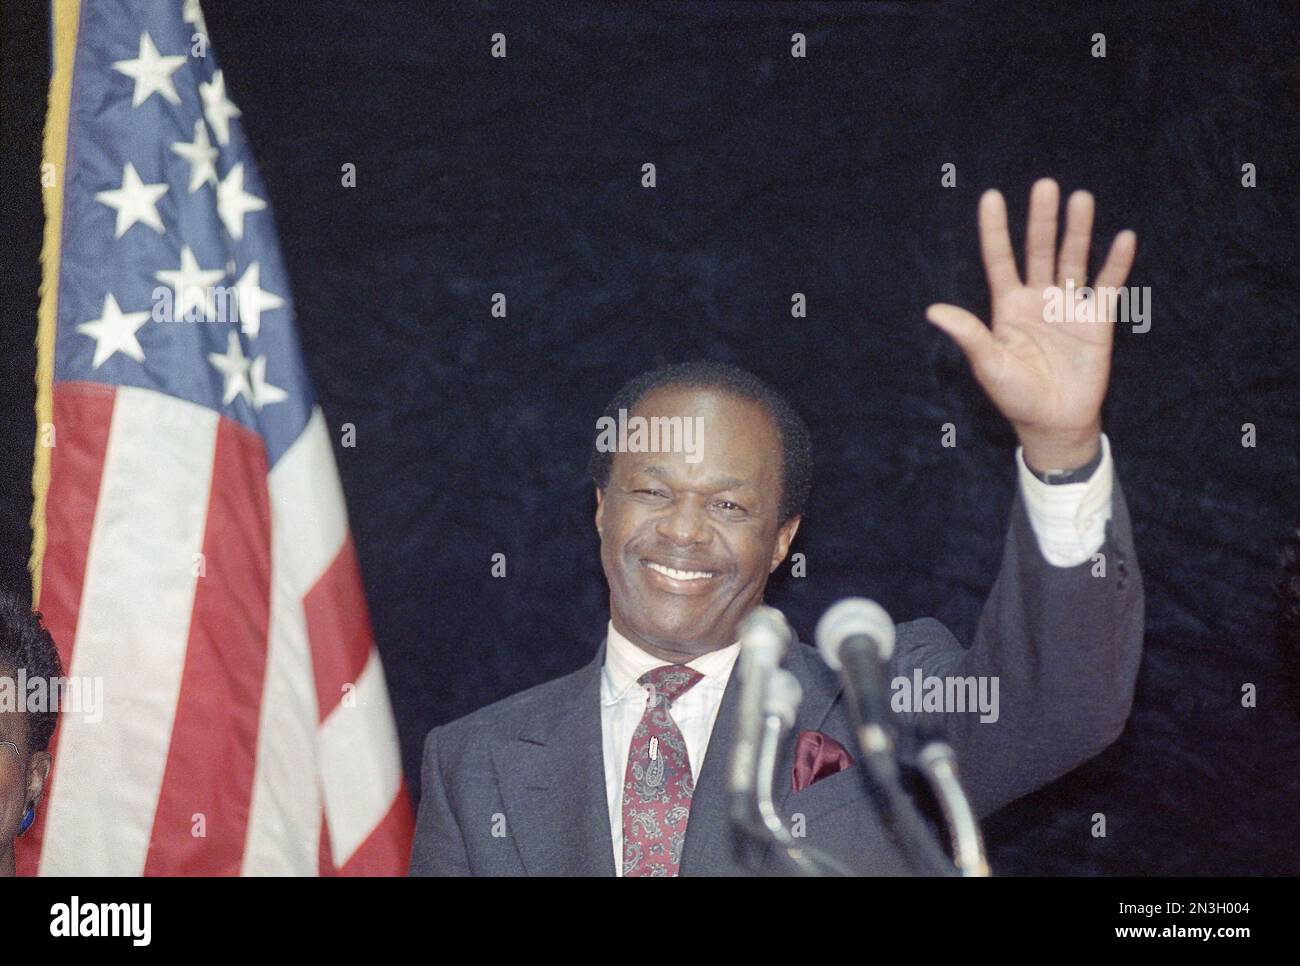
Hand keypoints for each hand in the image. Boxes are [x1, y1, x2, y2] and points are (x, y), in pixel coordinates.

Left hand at [926, 178, 1136, 471]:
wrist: (1054, 421)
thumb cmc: (1016, 395)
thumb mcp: (989, 365)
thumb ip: (968, 334)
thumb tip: (933, 311)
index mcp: (1007, 306)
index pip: (999, 259)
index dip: (994, 230)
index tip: (991, 196)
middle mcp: (1037, 298)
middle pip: (1038, 250)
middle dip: (1042, 220)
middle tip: (1045, 186)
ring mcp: (1067, 305)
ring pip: (1072, 259)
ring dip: (1077, 231)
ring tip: (1080, 198)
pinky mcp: (1097, 319)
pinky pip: (1108, 285)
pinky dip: (1116, 263)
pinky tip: (1122, 237)